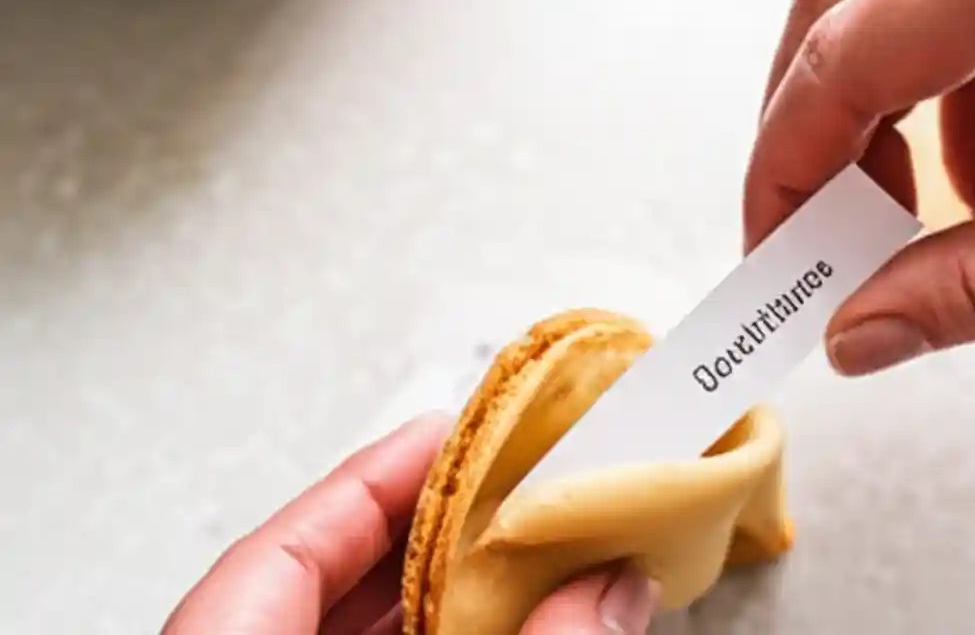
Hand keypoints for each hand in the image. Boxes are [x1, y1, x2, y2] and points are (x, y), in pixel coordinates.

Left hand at [163, 413, 658, 633]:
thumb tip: (615, 590)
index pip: (289, 542)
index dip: (379, 474)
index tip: (453, 428)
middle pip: (332, 582)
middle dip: (438, 533)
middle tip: (515, 490)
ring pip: (360, 633)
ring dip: (451, 598)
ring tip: (529, 561)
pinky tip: (507, 631)